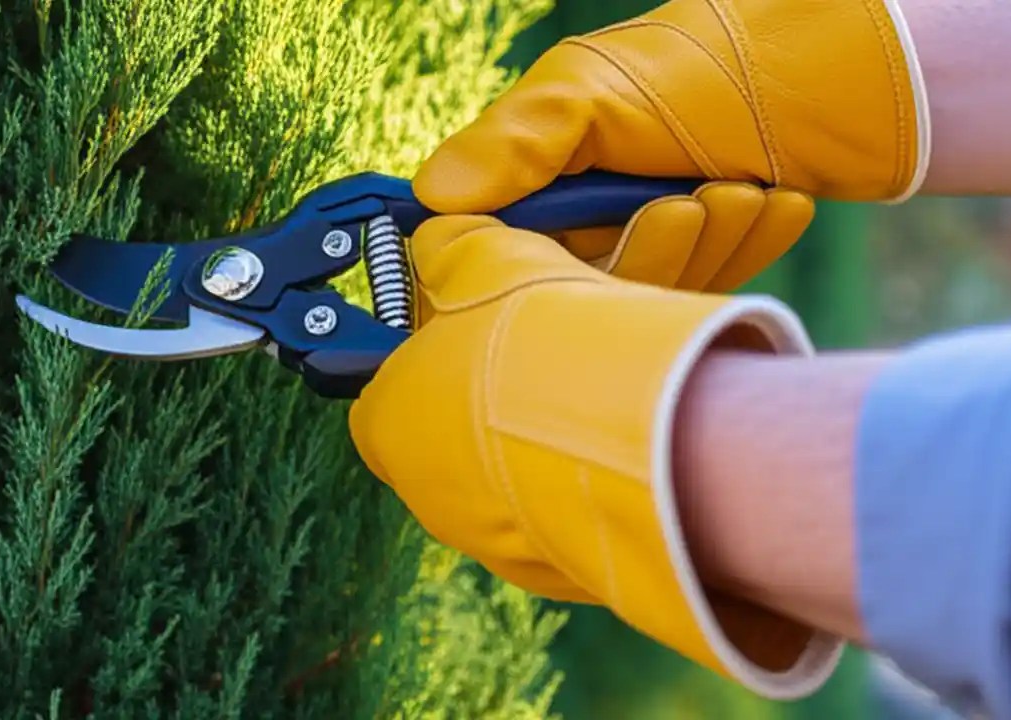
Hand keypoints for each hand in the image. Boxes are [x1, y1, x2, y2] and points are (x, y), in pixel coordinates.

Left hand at [348, 214, 843, 698]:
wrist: (627, 427)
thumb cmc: (537, 339)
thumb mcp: (483, 258)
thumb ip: (449, 249)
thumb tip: (437, 241)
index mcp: (387, 422)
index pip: (382, 393)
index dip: (423, 355)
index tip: (470, 330)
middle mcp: (426, 492)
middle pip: (448, 435)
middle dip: (490, 396)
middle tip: (545, 356)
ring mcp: (489, 538)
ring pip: (509, 478)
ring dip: (541, 439)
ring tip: (598, 393)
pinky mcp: (554, 569)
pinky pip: (561, 515)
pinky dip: (582, 481)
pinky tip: (622, 441)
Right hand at [413, 0, 929, 289]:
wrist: (828, 59)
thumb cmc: (699, 62)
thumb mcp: (591, 88)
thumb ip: (513, 143)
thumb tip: (429, 197)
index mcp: (538, 176)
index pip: (494, 252)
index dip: (519, 270)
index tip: (570, 257)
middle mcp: (585, 216)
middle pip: (581, 294)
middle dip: (647, 257)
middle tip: (689, 204)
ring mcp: (649, 238)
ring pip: (652, 299)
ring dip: (707, 247)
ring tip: (740, 187)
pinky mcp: (710, 258)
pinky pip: (712, 289)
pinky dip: (748, 248)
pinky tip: (778, 200)